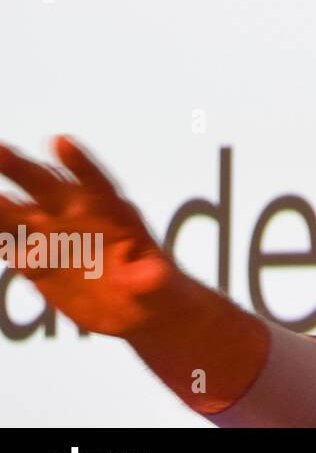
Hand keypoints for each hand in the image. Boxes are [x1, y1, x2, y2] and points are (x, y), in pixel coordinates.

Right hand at [0, 136, 176, 336]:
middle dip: (24, 170)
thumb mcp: (161, 286)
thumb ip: (151, 278)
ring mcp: (58, 238)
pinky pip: (13, 246)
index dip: (80, 164)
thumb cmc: (160, 290)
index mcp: (116, 214)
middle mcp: (82, 218)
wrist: (141, 310)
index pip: (96, 183)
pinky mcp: (40, 261)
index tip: (61, 142)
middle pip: (50, 188)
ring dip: (0, 204)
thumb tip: (145, 277)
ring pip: (23, 214)